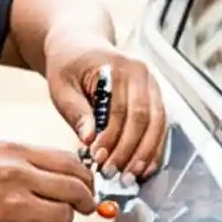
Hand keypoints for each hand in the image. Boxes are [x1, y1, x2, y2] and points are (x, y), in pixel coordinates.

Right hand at [0, 141, 96, 221]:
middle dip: (84, 201)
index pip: (67, 160)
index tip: (87, 187)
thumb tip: (75, 175)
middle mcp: (13, 172)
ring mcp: (17, 203)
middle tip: (84, 208)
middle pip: (74, 186)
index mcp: (9, 152)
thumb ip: (31, 166)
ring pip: (66, 214)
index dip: (85, 177)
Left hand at [46, 39, 165, 180]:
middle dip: (130, 151)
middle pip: (144, 118)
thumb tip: (89, 140)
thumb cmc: (67, 66)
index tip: (99, 160)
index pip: (120, 109)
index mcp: (118, 66)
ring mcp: (152, 83)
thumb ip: (76, 112)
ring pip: (158, 124)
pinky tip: (142, 167)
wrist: (78, 44)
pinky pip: (159, 125)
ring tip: (129, 177)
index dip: (112, 139)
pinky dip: (152, 148)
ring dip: (145, 154)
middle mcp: (142, 73)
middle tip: (114, 174)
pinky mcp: (154, 96)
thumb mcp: (61, 87)